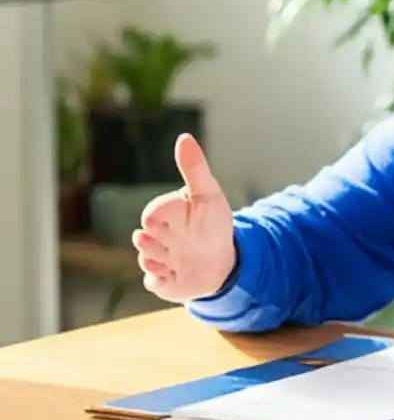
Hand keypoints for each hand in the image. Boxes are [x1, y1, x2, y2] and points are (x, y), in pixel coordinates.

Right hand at [132, 133, 236, 302]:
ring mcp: (154, 258)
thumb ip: (195, 168)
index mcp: (163, 213)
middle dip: (162, 243)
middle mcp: (154, 235)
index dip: (159, 219)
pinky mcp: (158, 280)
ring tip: (182, 257)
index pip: (150, 215)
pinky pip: (153, 282)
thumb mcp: (209, 195)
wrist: (224, 260)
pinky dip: (167, 280)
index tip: (173, 220)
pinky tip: (180, 273)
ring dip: (166, 260)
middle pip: (142, 240)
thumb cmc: (214, 223)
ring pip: (146, 260)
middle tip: (180, 242)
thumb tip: (184, 137)